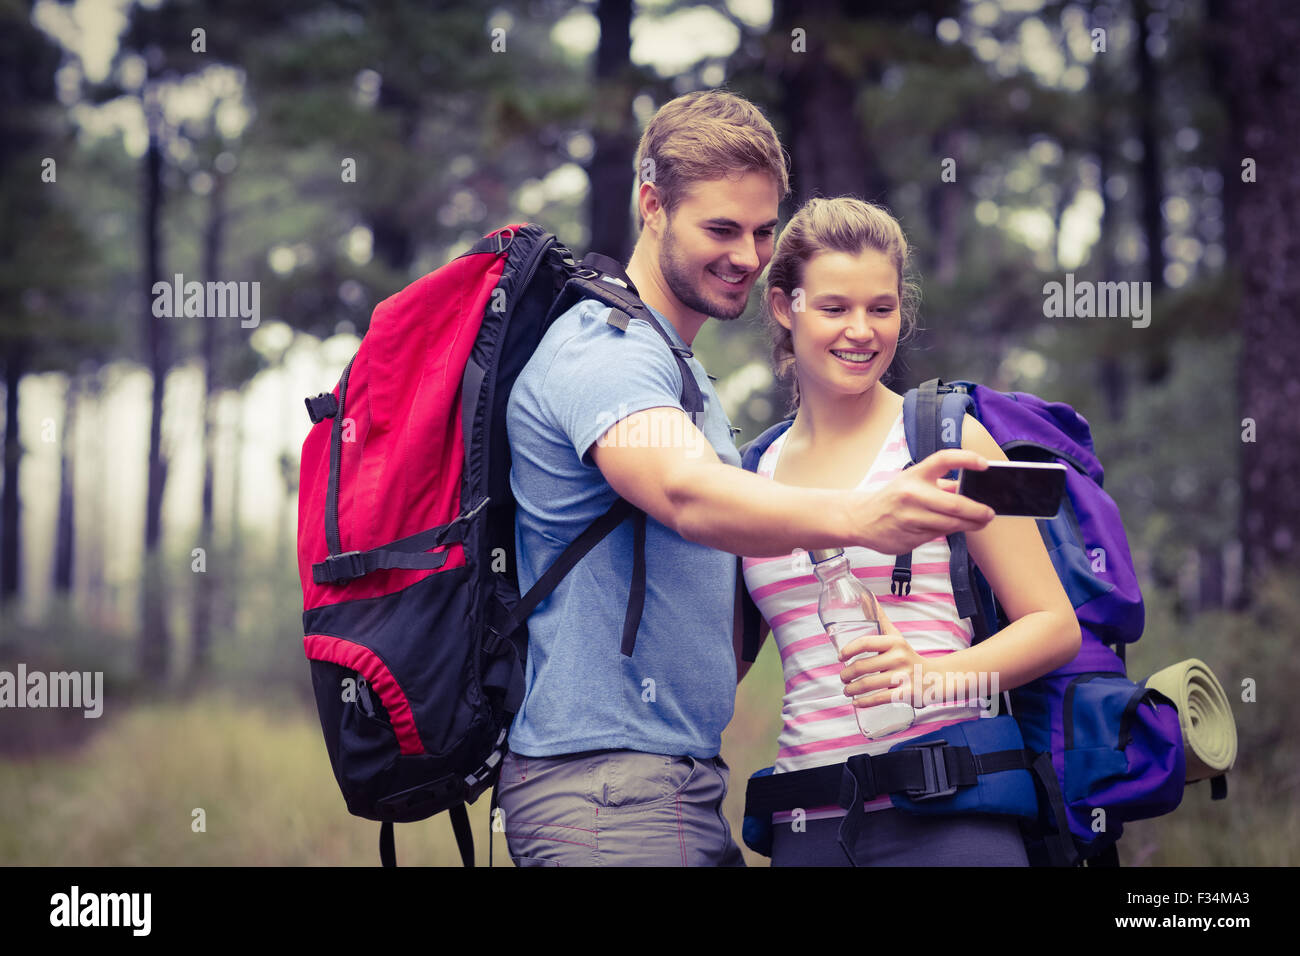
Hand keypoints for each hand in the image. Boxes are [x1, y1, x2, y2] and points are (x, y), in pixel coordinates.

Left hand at [837, 598, 927, 708]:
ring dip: (851, 689)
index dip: (848, 650)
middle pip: (863, 666)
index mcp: (894, 642)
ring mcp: (903, 676)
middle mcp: (899, 658)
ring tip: (846, 690)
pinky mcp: (907, 694)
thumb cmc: (907, 655)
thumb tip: (863, 595)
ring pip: (868, 684)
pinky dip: (864, 701)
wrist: (934, 677)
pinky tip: (856, 702)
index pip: (865, 642)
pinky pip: (880, 698)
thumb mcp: (895, 635)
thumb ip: (879, 617)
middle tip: (842, 677)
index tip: (840, 657)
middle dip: (846, 674)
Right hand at [852, 449, 993, 554]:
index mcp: (915, 475)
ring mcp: (910, 518)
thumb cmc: (893, 498)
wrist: (861, 519)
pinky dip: (949, 532)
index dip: (965, 459)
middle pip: (955, 504)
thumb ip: (941, 484)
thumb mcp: (912, 482)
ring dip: (970, 525)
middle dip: (978, 511)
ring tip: (979, 522)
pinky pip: (938, 536)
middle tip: (989, 513)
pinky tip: (951, 529)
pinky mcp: (909, 537)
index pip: (943, 460)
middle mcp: (912, 495)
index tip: (984, 464)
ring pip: (950, 524)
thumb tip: (970, 489)